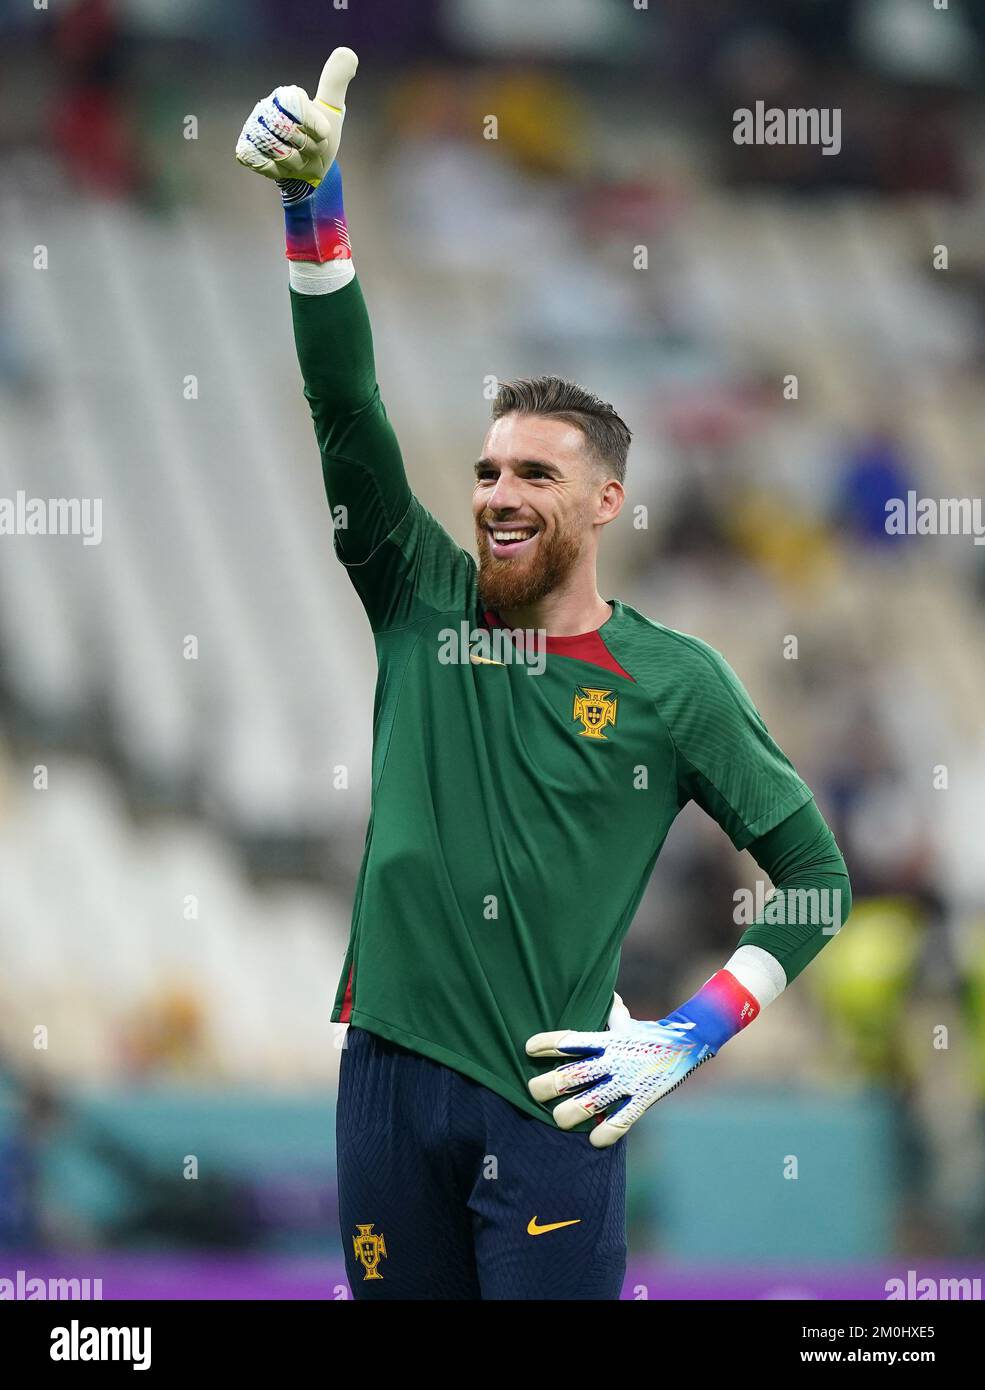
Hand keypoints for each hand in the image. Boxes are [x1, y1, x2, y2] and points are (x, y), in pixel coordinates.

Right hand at [234, 48, 357, 186]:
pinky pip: (262, 162)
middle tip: (311, 149)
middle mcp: (265, 107)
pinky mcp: (245, 149)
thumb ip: (335, 82)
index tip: (323, 134)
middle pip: (290, 133)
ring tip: (298, 158)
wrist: (307, 170)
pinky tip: (281, 166)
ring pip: (277, 151)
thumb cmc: (319, 137)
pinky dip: (276, 169)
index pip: (300, 110)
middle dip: (308, 148)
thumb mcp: (331, 110)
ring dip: (294, 162)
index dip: (315, 128)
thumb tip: (349, 53)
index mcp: (285, 95)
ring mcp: (253, 128)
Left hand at [526, 1005, 715, 1148]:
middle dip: (548, 1085)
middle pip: (573, 1074)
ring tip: (557, 1119)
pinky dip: (607, 1133)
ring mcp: (628, 1081)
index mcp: (607, 1039)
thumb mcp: (626, 1020)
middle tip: (533, 1091)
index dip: (547, 1044)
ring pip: (592, 1101)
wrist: (691, 1041)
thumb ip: (608, 1012)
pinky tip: (593, 1140)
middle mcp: (614, 1060)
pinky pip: (622, 1121)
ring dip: (571, 1113)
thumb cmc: (651, 1032)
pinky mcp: (644, 1099)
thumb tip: (600, 995)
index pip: (570, 1039)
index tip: (528, 1048)